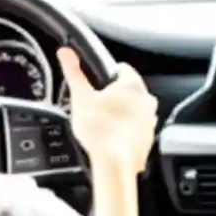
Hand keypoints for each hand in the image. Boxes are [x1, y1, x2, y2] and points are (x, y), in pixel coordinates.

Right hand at [57, 47, 158, 182]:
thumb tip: (66, 52)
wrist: (114, 162)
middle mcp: (147, 100)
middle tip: (97, 106)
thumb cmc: (99, 129)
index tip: (98, 84)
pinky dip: (127, 130)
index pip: (122, 69)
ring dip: (122, 113)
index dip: (107, 75)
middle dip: (115, 96)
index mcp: (132, 85)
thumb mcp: (81, 97)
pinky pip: (137, 128)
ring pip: (135, 110)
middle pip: (129, 90)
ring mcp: (150, 120)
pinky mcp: (149, 137)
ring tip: (104, 124)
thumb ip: (73, 72)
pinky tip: (113, 137)